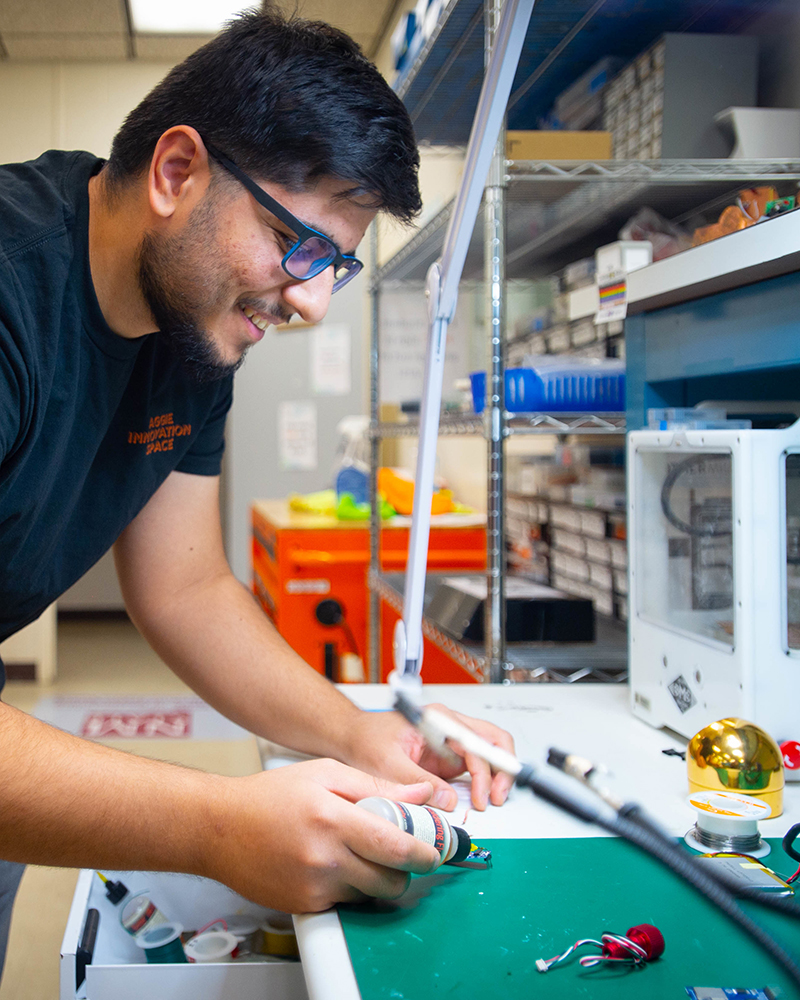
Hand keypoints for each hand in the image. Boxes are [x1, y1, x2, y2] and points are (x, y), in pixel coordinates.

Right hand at [200, 759, 439, 912]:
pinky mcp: (304, 906)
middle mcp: (324, 858)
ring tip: (357, 851)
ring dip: (377, 877)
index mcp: (333, 818)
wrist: (219, 827)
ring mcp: (314, 886)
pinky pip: (345, 902)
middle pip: (391, 880)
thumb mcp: (325, 774)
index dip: (425, 852)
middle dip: (405, 868)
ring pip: (371, 894)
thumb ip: (376, 785)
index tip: (437, 850)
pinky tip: (332, 863)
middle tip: (398, 849)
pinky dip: (349, 886)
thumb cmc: (270, 795)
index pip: (396, 846)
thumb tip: (421, 793)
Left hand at [343, 705, 515, 811]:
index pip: (476, 741)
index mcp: (438, 720)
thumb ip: (416, 782)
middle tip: (497, 798)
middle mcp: (450, 728)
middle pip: (493, 741)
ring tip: (490, 801)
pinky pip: (476, 768)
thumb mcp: (387, 764)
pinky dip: (483, 784)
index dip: (484, 771)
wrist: (352, 738)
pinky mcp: (448, 759)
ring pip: (489, 754)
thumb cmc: (366, 740)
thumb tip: (447, 800)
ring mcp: (451, 743)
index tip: (481, 796)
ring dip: (496, 777)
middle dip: (502, 770)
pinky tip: (478, 800)